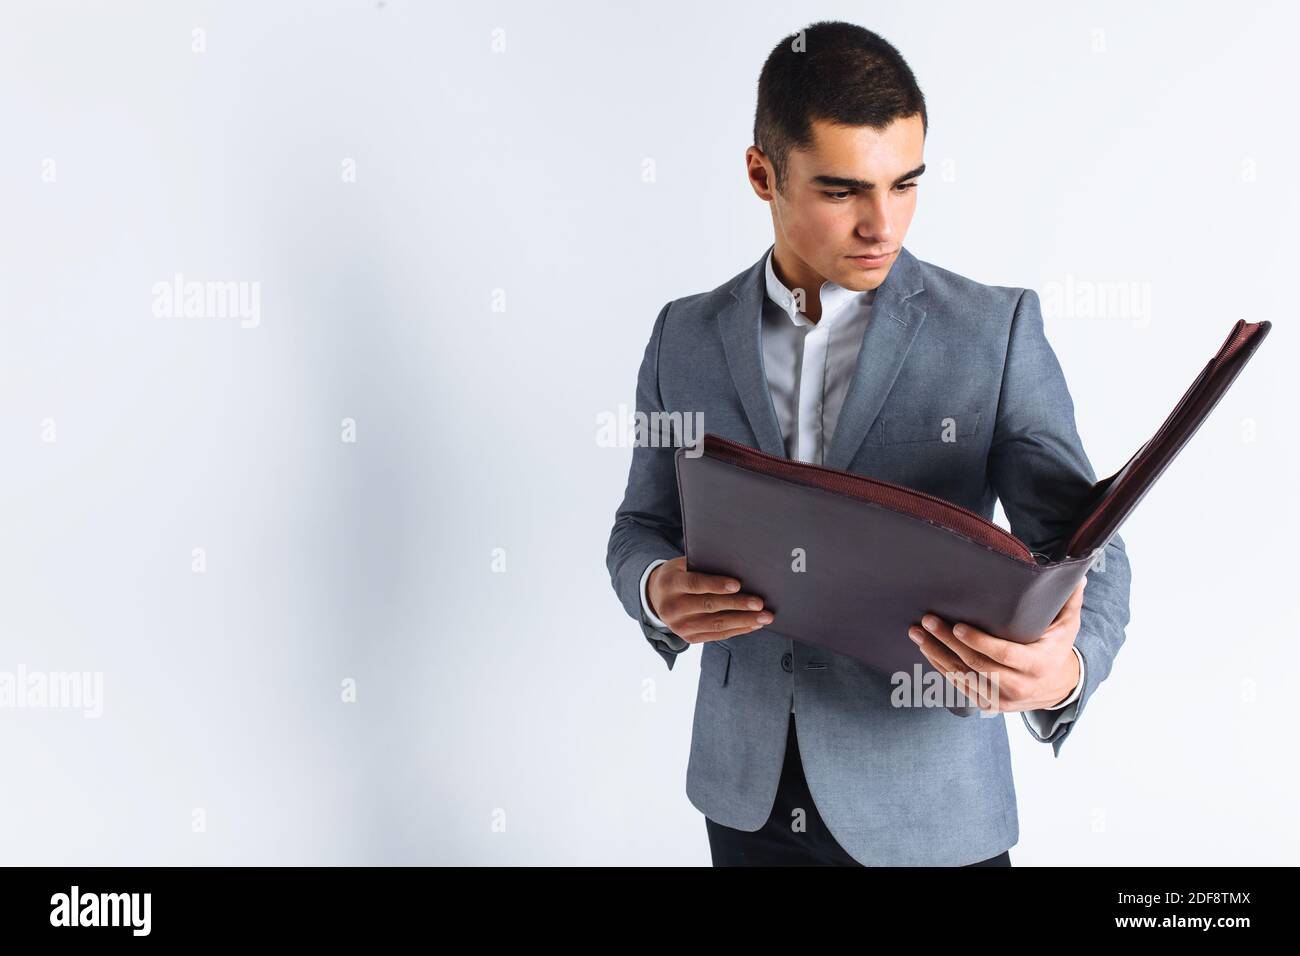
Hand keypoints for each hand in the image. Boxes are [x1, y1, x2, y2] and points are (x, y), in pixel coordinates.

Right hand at [647, 556, 773, 642]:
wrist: (657, 597)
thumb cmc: (679, 574)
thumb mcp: (684, 564)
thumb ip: (704, 566)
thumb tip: (738, 566)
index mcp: (670, 584)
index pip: (695, 584)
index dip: (716, 584)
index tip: (738, 584)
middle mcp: (672, 608)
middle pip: (709, 606)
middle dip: (737, 605)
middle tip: (760, 603)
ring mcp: (680, 626)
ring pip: (716, 624)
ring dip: (743, 621)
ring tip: (764, 617)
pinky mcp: (689, 638)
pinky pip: (717, 635)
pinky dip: (738, 629)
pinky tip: (753, 624)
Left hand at [906, 577, 1086, 713]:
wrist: (1057, 686)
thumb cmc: (1057, 647)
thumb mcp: (1068, 624)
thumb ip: (1070, 599)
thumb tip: (1078, 573)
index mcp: (1037, 664)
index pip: (1003, 655)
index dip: (979, 642)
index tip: (958, 626)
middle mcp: (1018, 686)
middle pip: (976, 665)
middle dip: (947, 642)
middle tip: (928, 621)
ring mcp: (1001, 698)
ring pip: (962, 678)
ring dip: (936, 655)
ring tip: (917, 633)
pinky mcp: (988, 703)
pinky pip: (959, 686)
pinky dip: (940, 668)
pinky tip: (926, 650)